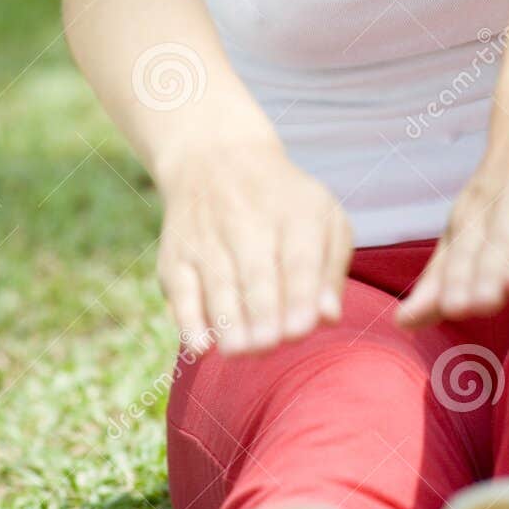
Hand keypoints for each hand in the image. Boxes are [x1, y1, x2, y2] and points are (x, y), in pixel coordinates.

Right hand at [155, 137, 353, 355]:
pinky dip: (187, 318)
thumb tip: (329, 317)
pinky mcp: (176, 254)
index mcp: (294, 214)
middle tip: (267, 346)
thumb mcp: (323, 216)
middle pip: (255, 272)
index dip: (298, 296)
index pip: (297, 258)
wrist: (216, 157)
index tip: (300, 330)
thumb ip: (331, 268)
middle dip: (261, 312)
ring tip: (240, 351)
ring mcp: (207, 237)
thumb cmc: (284, 203)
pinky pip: (180, 289)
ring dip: (227, 320)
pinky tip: (201, 345)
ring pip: (217, 283)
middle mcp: (247, 221)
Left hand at [396, 91, 508, 326]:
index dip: (459, 277)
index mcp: (481, 211)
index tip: (449, 308)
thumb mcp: (470, 222)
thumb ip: (443, 275)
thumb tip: (404, 323)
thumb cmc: (507, 183)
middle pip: (500, 238)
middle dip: (487, 271)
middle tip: (477, 304)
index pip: (467, 248)